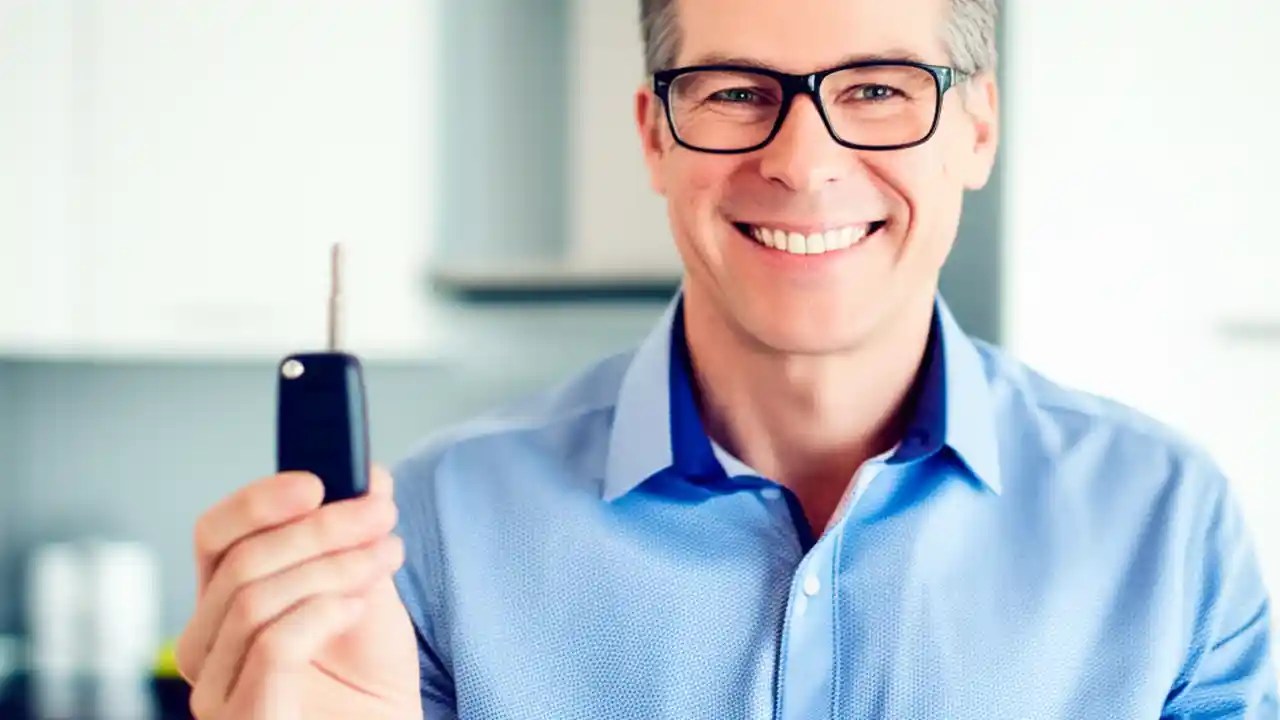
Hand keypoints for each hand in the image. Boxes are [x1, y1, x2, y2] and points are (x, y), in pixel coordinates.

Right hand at [176, 466, 420, 719]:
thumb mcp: (365, 591)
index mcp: (224, 603)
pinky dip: (320, 614)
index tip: (317, 480)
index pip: (215, 535)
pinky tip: (356, 609)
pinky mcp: (242, 719)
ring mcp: (216, 688)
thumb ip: (355, 537)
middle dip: (319, 528)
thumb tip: (369, 474)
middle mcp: (206, 645)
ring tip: (385, 557)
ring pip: (254, 599)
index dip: (260, 500)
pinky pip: (270, 646)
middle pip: (241, 561)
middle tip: (380, 514)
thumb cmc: (368, 677)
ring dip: (332, 567)